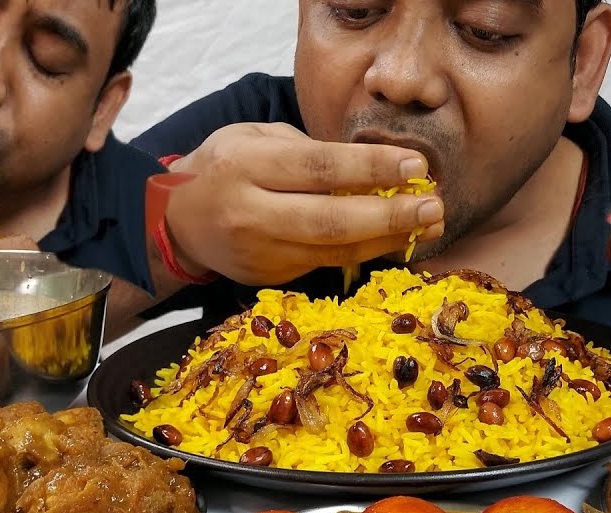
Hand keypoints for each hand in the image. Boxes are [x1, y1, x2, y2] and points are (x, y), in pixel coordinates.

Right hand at [162, 122, 444, 286]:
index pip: (320, 167)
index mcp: (247, 166)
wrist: (176, 221)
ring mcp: (262, 252)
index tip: (416, 164)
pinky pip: (328, 263)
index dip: (372, 168)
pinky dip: (366, 252)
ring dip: (388, 239)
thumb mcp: (255, 138)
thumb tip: (371, 166)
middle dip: (390, 215)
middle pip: (331, 220)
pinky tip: (397, 241)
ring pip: (335, 250)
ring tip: (429, 225)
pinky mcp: (272, 276)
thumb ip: (307, 150)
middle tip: (434, 205)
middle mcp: (252, 212)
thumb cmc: (224, 166)